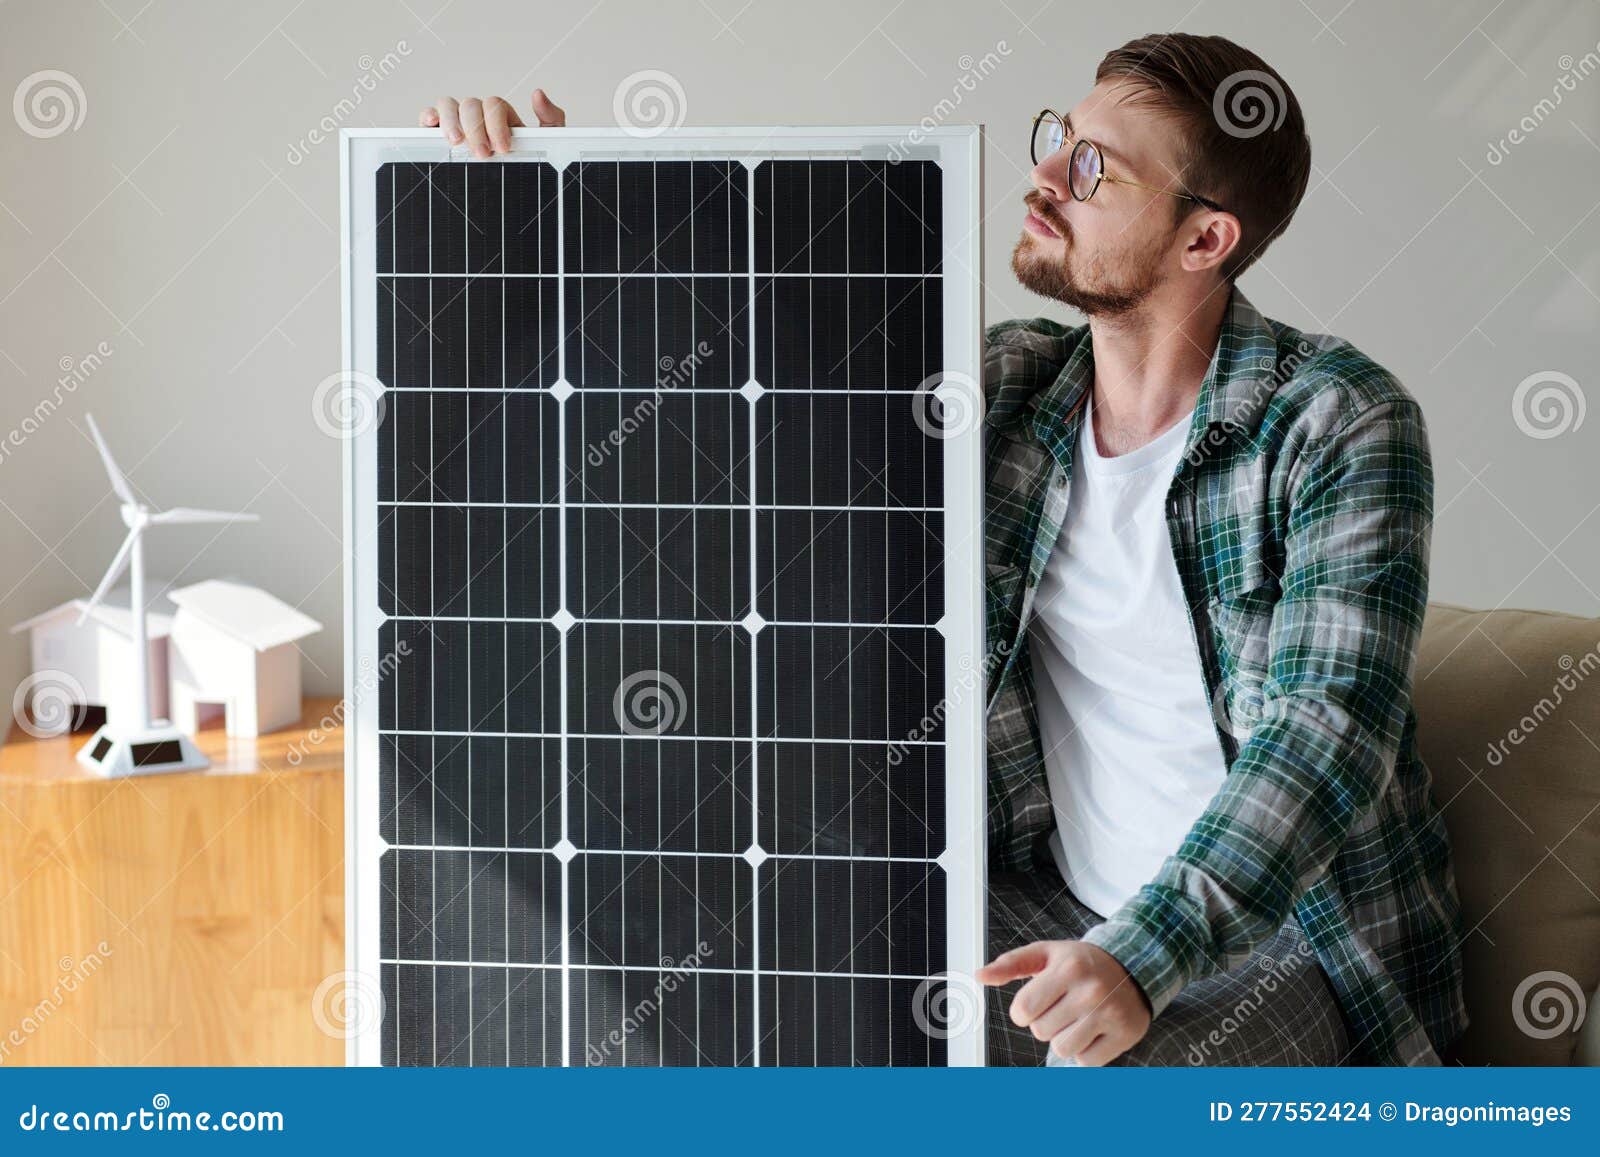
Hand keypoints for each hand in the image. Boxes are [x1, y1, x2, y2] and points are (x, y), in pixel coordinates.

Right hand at [418, 89, 566, 157]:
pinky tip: (432, 126)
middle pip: (470, 104)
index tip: (503, 148)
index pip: (493, 104)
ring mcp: (459, 123)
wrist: (524, 186)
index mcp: (501, 115)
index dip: (496, 123)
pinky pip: (429, 116)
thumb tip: (537, 93)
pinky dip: (428, 117)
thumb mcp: (550, 142)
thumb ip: (551, 117)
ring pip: (448, 105)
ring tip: (457, 143)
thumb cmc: (532, 161)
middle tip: (483, 153)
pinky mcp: (442, 133)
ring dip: (451, 122)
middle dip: (475, 129)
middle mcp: (479, 115)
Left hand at [977, 939, 1151, 1065]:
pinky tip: (1093, 1030)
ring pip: (1063, 1049)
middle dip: (1045, 1022)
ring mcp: (1110, 1014)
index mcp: (1068, 968)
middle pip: (1041, 1031)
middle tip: (1062, 1005)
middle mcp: (1091, 991)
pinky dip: (1085, 1051)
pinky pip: (1087, 1062)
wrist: (1132, 968)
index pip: (1024, 1009)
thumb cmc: (1081, 963)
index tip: (1035, 1002)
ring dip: (1063, 1038)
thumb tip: (980, 975)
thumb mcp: (1046, 954)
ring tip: (1076, 1018)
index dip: (1023, 1011)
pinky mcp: (1125, 1035)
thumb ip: (1011, 964)